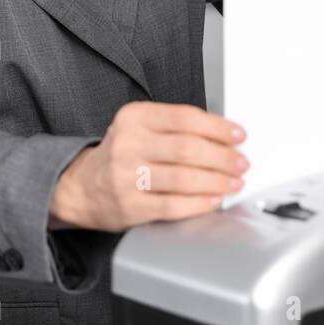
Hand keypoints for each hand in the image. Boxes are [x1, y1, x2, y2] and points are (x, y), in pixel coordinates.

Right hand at [49, 101, 247, 231]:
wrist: (83, 187)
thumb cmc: (121, 155)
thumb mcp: (140, 128)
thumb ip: (175, 127)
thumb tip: (224, 136)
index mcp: (133, 118)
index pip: (185, 118)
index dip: (218, 127)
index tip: (238, 135)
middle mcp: (128, 144)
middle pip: (188, 149)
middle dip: (223, 157)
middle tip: (240, 162)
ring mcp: (126, 177)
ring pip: (184, 178)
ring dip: (217, 181)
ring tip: (233, 182)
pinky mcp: (130, 206)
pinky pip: (174, 206)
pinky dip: (200, 203)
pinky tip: (213, 199)